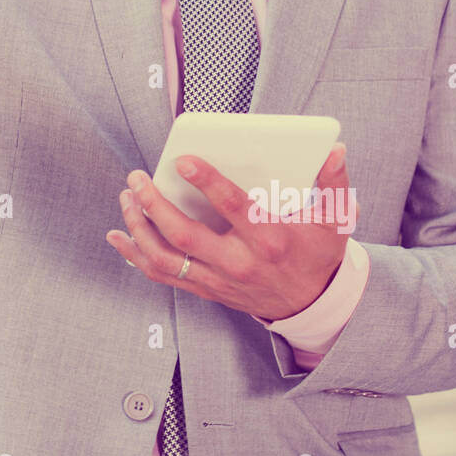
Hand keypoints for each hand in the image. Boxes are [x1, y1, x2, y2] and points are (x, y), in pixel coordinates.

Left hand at [106, 143, 353, 320]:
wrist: (313, 306)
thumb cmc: (319, 254)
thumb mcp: (336, 220)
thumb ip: (334, 183)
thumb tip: (334, 149)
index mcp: (270, 239)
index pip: (233, 207)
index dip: (207, 182)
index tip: (183, 160)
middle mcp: (239, 263)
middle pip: (185, 234)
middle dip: (154, 204)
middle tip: (137, 178)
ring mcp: (219, 279)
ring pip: (166, 257)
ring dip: (139, 227)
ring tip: (127, 197)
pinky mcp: (207, 289)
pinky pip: (163, 275)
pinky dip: (136, 256)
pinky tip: (119, 236)